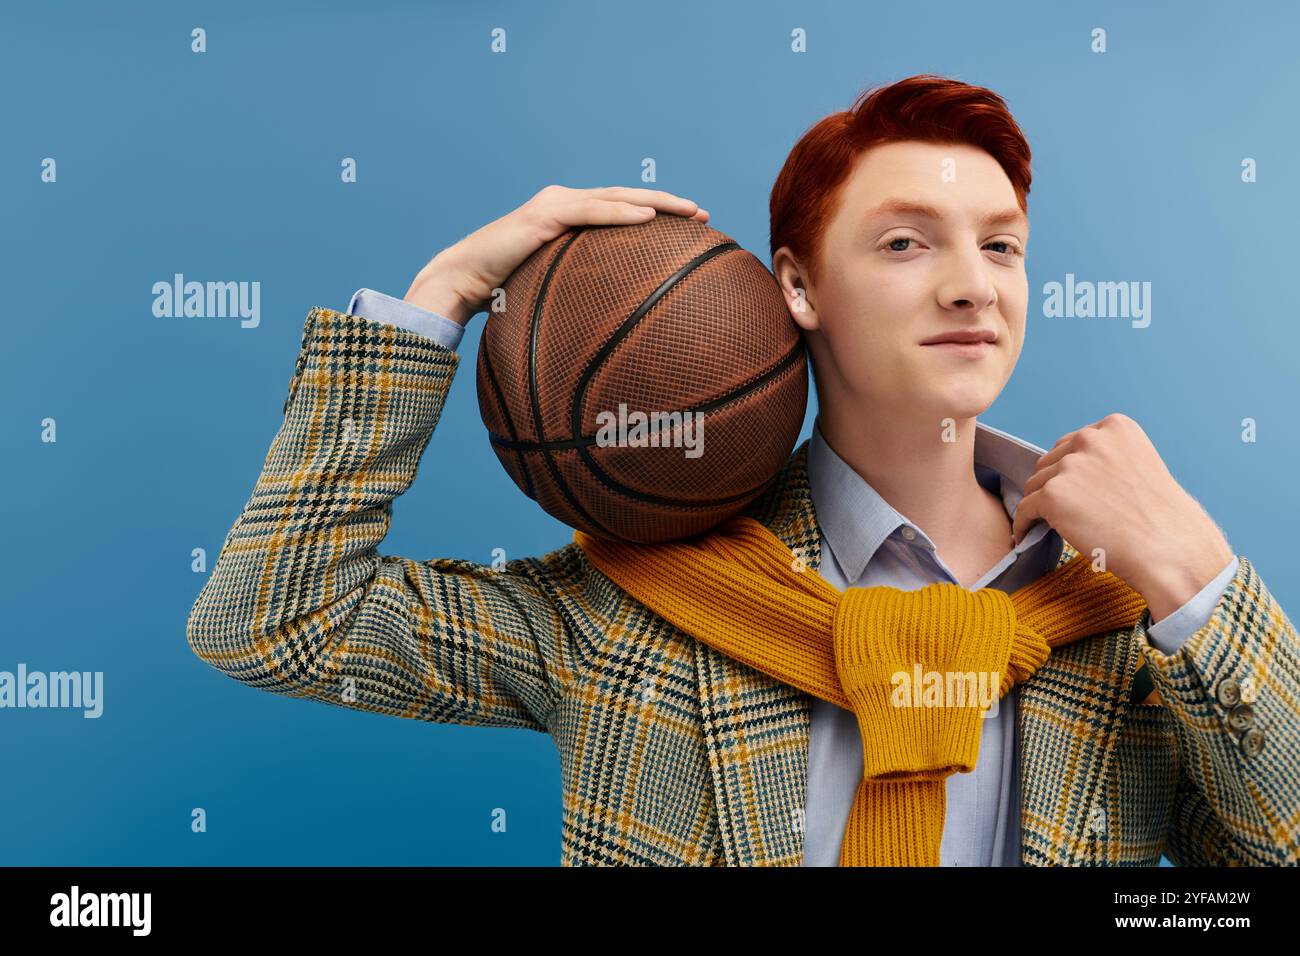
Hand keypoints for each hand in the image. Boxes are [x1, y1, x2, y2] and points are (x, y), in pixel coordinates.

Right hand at [404, 185, 708, 325]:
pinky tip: (648, 217)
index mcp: (568, 219)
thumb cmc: (502, 293)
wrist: (462, 280)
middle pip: (625, 197)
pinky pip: (590, 212)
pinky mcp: (544, 215)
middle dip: (667, 203)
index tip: (691, 227)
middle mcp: (564, 203)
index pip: (619, 210)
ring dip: (655, 202)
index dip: (657, 214)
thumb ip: (577, 297)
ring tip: (688, 211)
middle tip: (702, 215)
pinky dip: (620, 212)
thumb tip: (606, 332)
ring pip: (615, 198)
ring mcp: (554, 205)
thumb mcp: (550, 292)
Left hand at [1010, 413, 1234, 620]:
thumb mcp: (1139, 466)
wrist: (1170, 549)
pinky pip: (1025, 510)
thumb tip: (1070, 470)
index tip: (1076, 489)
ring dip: (1040, 505)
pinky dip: (1023, 524)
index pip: (1073, 444)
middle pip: (1050, 462)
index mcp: (1115, 427)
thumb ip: (1106, 459)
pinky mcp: (1053, 494)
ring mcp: (1070, 466)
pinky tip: (1026, 535)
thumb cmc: (1162, 518)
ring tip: (1051, 525)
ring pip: (1035, 486)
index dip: (1070, 469)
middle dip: (1055, 485)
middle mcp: (1090, 438)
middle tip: (1066, 512)